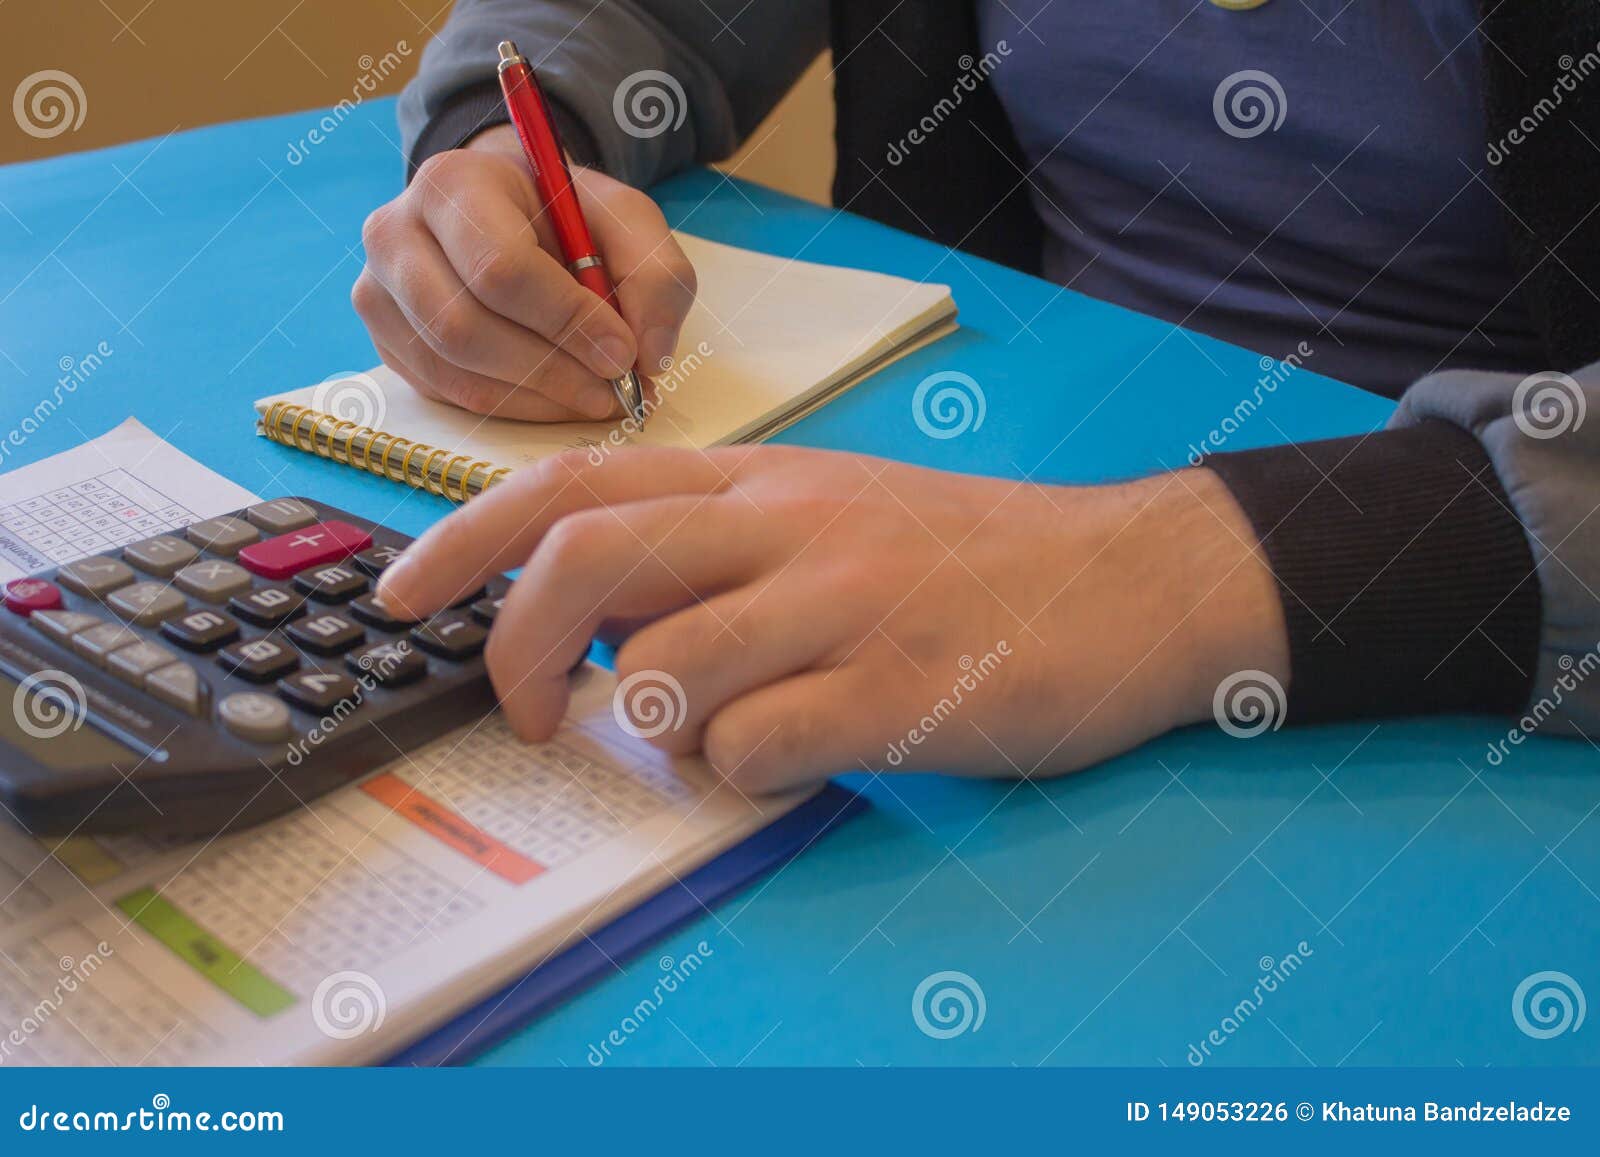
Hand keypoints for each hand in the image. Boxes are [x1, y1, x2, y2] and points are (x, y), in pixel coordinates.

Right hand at [352, 124, 695, 420]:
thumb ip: (656, 277)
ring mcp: (380, 293)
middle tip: (616, 388)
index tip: (623, 352)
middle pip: (465, 328)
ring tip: (598, 396)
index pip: (499, 268)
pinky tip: (560, 398)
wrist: (510, 213)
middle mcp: (395, 235)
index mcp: (451, 184)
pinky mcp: (388, 342)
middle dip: (553, 370)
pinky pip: (449, 394)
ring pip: (456, 371)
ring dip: (539, 398)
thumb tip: (648, 356)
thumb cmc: (567, 216)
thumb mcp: (628, 221)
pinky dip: (516, 407)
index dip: (566, 321)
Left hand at [375, 447, 1288, 791]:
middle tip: (522, 712)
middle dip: (517, 646)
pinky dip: (737, 774)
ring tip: (694, 739)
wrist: (1128, 581)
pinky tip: (782, 763)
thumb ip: (716, 546)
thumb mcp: (831, 515)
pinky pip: (759, 747)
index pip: (576, 482)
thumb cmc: (967, 557)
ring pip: (668, 668)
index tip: (401, 597)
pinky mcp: (900, 693)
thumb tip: (594, 618)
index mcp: (763, 478)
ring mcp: (847, 606)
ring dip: (647, 725)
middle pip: (592, 559)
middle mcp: (791, 526)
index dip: (465, 535)